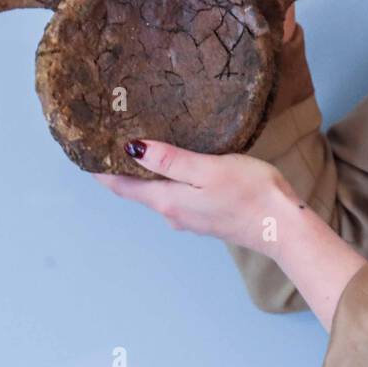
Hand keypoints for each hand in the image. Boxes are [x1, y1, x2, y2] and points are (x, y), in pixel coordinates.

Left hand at [91, 139, 296, 252]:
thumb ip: (171, 161)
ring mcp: (191, 218)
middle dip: (121, 168)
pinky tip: (177, 167)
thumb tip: (133, 149)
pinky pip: (177, 196)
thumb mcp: (209, 169)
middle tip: (108, 140)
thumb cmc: (251, 194)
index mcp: (169, 201)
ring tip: (139, 148)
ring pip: (158, 193)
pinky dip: (168, 180)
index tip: (85, 150)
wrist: (282, 226)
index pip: (123, 186)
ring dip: (145, 174)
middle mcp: (173, 213)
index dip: (101, 170)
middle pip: (137, 190)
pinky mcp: (207, 217)